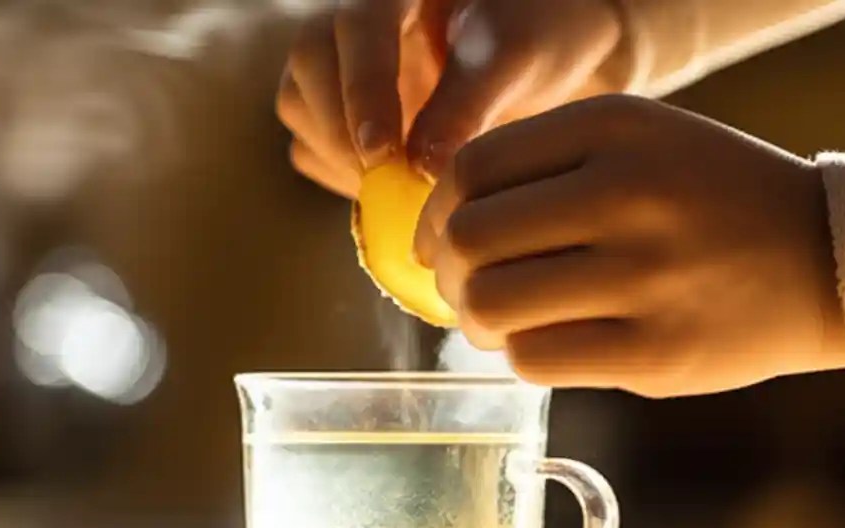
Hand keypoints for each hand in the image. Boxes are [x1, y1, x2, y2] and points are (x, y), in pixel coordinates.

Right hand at [275, 0, 626, 197]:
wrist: (546, 51)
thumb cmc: (540, 33)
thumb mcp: (516, 59)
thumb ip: (467, 106)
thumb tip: (420, 167)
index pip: (358, 27)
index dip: (363, 90)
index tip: (382, 153)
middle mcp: (356, 17)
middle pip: (310, 60)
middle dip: (340, 128)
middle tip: (385, 182)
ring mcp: (340, 62)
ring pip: (298, 104)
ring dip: (335, 156)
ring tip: (393, 190)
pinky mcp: (337, 108)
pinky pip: (310, 145)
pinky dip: (340, 176)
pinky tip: (388, 192)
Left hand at [415, 95, 844, 397]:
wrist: (821, 256)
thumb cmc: (700, 198)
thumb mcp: (632, 141)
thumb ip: (537, 165)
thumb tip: (434, 224)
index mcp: (614, 127)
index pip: (471, 169)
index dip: (432, 213)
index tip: (436, 239)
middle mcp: (629, 193)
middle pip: (468, 238)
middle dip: (447, 271)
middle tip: (464, 286)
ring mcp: (646, 276)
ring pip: (490, 304)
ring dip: (473, 320)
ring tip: (496, 320)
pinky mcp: (658, 352)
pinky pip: (534, 359)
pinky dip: (519, 355)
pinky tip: (542, 343)